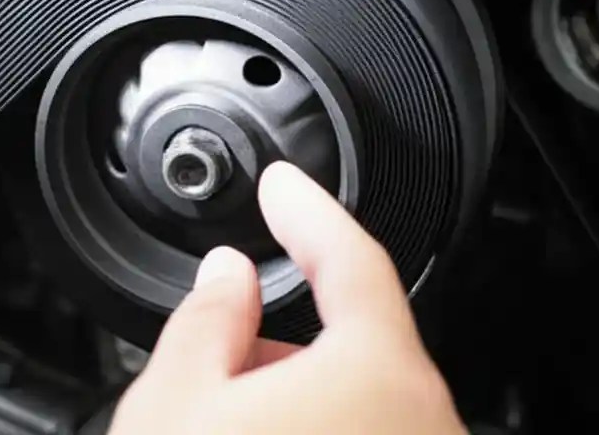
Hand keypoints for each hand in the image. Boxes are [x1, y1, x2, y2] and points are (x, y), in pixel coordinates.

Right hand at [108, 162, 466, 434]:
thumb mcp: (176, 403)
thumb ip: (204, 321)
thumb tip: (225, 277)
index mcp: (374, 373)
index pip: (350, 255)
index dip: (307, 209)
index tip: (285, 187)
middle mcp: (422, 420)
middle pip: (353, 338)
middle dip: (282, 331)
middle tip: (222, 346)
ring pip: (358, 397)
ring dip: (297, 389)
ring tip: (227, 421)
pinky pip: (368, 433)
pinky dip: (318, 426)